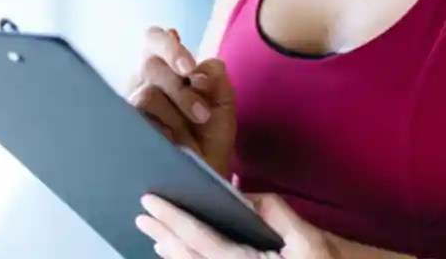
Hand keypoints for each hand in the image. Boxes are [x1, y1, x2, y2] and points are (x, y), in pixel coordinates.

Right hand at [125, 26, 236, 177]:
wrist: (205, 175)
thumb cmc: (211, 136)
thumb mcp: (222, 101)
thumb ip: (214, 75)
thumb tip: (194, 69)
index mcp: (166, 68)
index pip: (153, 39)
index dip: (167, 46)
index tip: (188, 69)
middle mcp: (144, 82)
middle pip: (151, 64)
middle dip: (182, 91)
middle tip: (203, 115)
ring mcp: (132, 106)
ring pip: (147, 92)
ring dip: (177, 113)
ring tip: (192, 133)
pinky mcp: (127, 127)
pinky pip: (139, 117)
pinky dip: (164, 128)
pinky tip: (174, 141)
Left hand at [137, 193, 337, 258]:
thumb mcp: (304, 237)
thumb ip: (273, 211)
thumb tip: (240, 193)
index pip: (199, 237)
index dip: (172, 219)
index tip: (151, 202)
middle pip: (186, 256)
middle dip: (163, 233)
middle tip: (141, 215)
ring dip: (170, 250)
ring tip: (153, 231)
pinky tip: (174, 252)